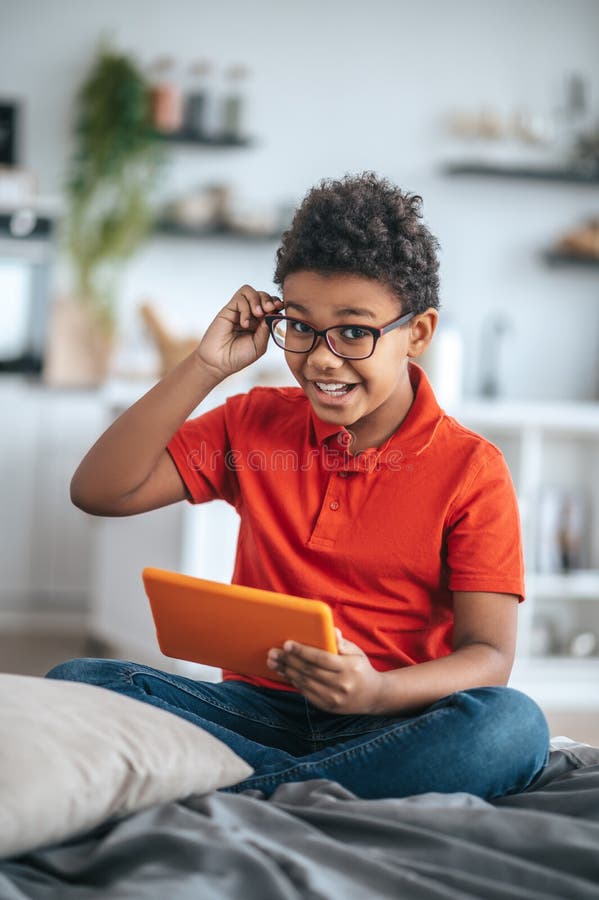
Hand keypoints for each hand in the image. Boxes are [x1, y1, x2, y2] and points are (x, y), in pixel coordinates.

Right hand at [196, 285, 283, 379]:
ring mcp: (239, 311)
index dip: (276, 304)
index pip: (271, 305)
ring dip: (257, 300)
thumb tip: (275, 313)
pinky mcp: (228, 310)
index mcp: (260, 323)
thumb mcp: (260, 345)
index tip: (280, 308)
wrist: (220, 362)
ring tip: (258, 314)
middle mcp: (250, 315)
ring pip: (250, 292)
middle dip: (269, 299)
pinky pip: (239, 299)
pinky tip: (244, 323)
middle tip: (270, 308)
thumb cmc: (238, 356)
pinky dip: (245, 309)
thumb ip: (267, 329)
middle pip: (262, 295)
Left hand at [266, 628, 384, 714]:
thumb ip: (342, 643)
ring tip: (273, 662)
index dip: (303, 651)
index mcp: (349, 668)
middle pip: (309, 671)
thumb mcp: (356, 652)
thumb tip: (331, 631)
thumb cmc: (361, 668)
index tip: (287, 644)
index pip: (322, 658)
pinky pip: (306, 693)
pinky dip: (293, 682)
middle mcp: (341, 685)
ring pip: (305, 683)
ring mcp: (334, 698)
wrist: (373, 696)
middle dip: (289, 661)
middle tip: (273, 652)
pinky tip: (285, 672)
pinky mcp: (327, 707)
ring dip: (286, 671)